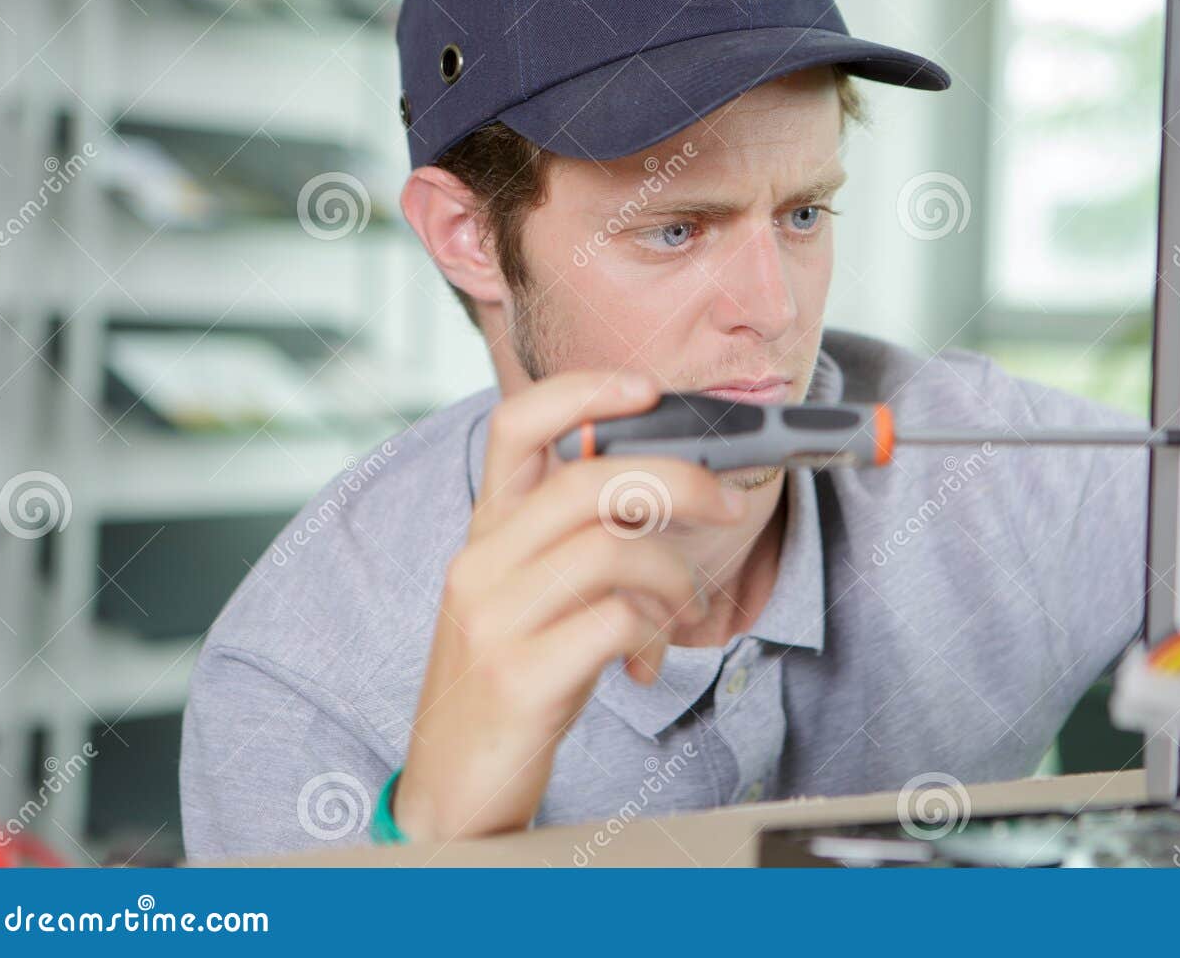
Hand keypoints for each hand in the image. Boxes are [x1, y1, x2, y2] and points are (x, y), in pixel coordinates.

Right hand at [392, 370, 743, 840]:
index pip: (516, 427)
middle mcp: (480, 564)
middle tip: (728, 507)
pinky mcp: (520, 676)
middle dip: (680, 481)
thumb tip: (667, 491)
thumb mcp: (530, 597)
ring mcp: (494, 620)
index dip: (584, 392)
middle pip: (590, 481)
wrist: (451, 790)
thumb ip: (575, 542)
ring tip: (688, 610)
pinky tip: (650, 660)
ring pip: (613, 548)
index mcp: (485, 534)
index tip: (646, 387)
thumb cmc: (512, 682)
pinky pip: (616, 621)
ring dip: (677, 576)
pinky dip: (655, 632)